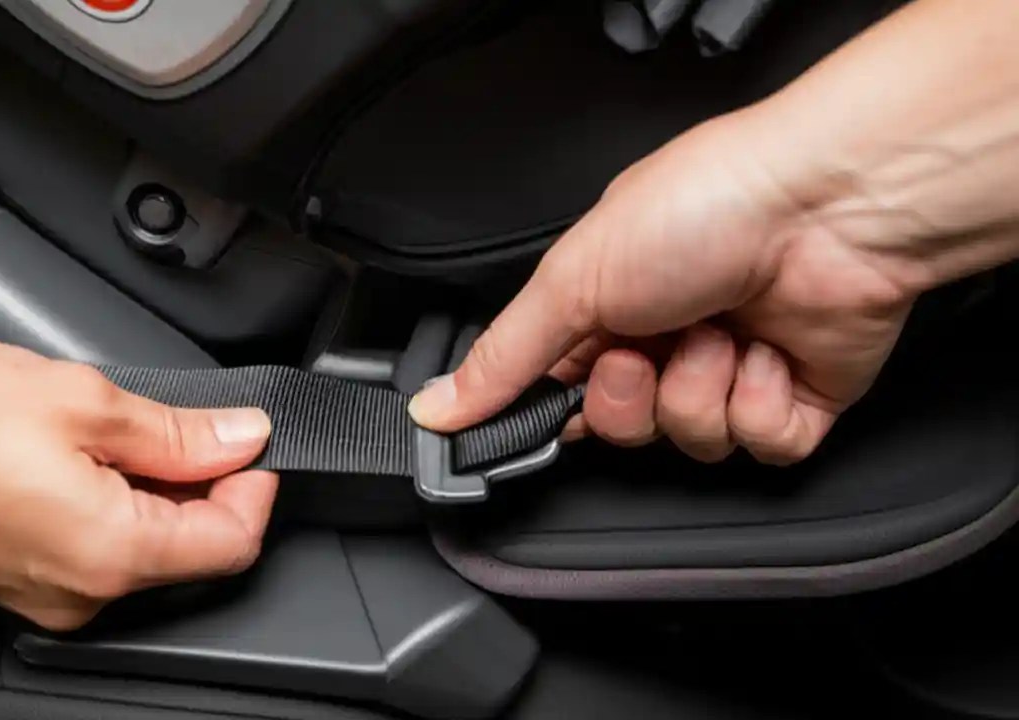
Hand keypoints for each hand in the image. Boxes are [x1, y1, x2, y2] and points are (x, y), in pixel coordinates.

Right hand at [0, 341, 276, 629]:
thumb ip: (180, 430)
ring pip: (145, 548)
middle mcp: (84, 591)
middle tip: (191, 422)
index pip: (234, 542)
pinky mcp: (20, 579)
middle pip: (193, 549)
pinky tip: (85, 455)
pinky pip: (97, 549)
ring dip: (159, 492)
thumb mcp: (83, 400)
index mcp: (113, 552)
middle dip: (208, 485)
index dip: (256, 486)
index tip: (251, 442)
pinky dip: (115, 505)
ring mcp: (49, 592)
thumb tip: (241, 436)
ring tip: (121, 430)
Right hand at [410, 115, 914, 464]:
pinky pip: (762, 448)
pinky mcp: (796, 399)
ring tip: (721, 331)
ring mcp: (734, 371)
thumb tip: (432, 405)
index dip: (559, 413)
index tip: (547, 416)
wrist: (828, 204)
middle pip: (624, 428)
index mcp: (611, 309)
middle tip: (646, 348)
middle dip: (632, 399)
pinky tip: (770, 350)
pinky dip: (762, 404)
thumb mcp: (572, 280)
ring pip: (692, 441)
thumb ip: (502, 357)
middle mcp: (670, 341)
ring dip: (701, 390)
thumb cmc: (702, 207)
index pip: (566, 393)